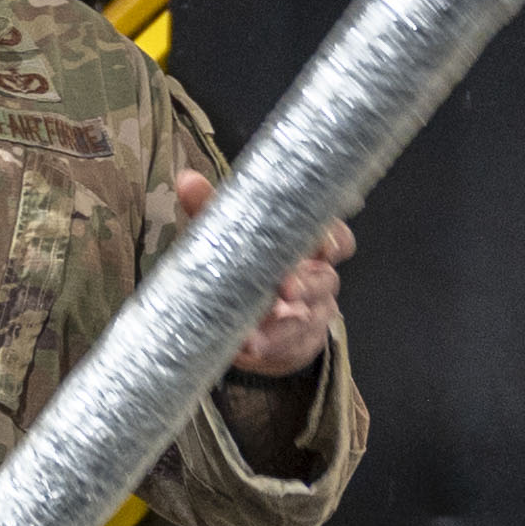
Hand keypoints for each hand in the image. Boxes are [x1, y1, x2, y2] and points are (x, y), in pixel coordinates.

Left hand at [179, 168, 349, 375]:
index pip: (337, 238)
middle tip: (284, 287)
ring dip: (283, 323)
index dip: (333, 240)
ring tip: (255, 330)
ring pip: (308, 317)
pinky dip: (268, 346)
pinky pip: (291, 346)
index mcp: (308, 246)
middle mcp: (318, 278)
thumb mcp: (229, 235)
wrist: (252, 317)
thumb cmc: (246, 265)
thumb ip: (212, 209)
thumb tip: (187, 179)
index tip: (321, 245)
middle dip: (305, 283)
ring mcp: (312, 313)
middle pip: (325, 279)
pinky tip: (248, 346)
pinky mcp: (298, 343)